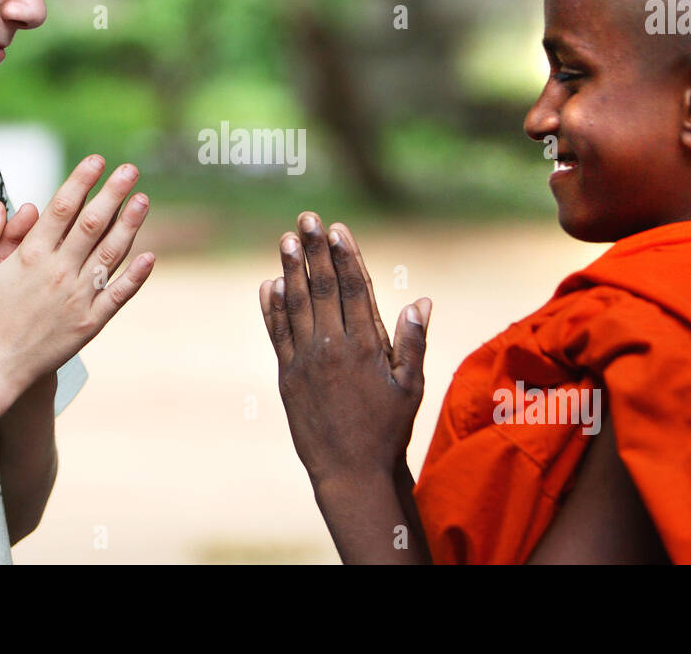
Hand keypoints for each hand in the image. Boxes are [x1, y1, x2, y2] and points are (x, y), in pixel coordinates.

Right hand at [0, 155, 154, 389]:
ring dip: (130, 225)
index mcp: (30, 256)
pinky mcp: (89, 323)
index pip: (61, 209)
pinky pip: (117, 295)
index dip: (81, 181)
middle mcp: (57, 272)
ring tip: (143, 199)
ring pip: (110, 254)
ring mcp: (76, 298)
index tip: (97, 160)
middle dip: (113, 193)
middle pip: (91, 224)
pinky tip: (150, 255)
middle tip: (130, 169)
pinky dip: (135, 276)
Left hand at [258, 211, 430, 488]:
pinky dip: (272, 309)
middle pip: (324, 289)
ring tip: (285, 240)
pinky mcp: (287, 377)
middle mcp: (334, 348)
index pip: (356, 291)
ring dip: (290, 270)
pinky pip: (278, 335)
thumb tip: (421, 301)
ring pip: (297, 306)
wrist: (351, 472)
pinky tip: (269, 284)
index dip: (346, 256)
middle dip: (314, 251)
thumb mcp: (411, 387)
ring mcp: (307, 362)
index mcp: (367, 347)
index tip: (338, 230)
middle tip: (307, 218)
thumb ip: (413, 342)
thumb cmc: (388, 429)